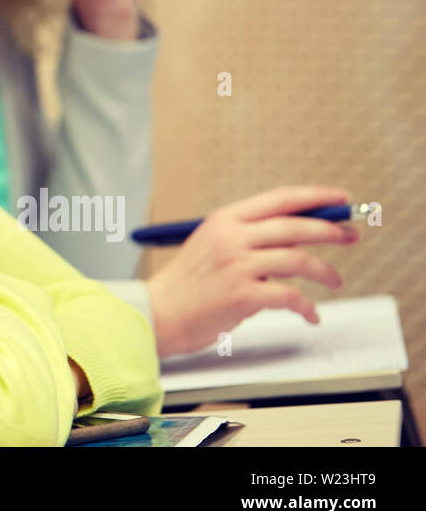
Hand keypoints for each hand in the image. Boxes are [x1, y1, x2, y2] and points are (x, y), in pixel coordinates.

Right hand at [146, 186, 356, 357]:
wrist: (160, 312)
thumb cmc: (190, 282)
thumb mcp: (213, 243)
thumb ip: (248, 234)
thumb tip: (300, 231)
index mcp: (225, 219)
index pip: (279, 199)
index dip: (315, 197)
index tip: (340, 199)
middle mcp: (231, 237)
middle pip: (294, 226)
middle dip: (330, 230)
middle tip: (350, 236)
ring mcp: (237, 265)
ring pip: (299, 260)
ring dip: (324, 271)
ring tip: (334, 280)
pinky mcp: (243, 295)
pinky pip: (291, 297)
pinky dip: (307, 306)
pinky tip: (310, 313)